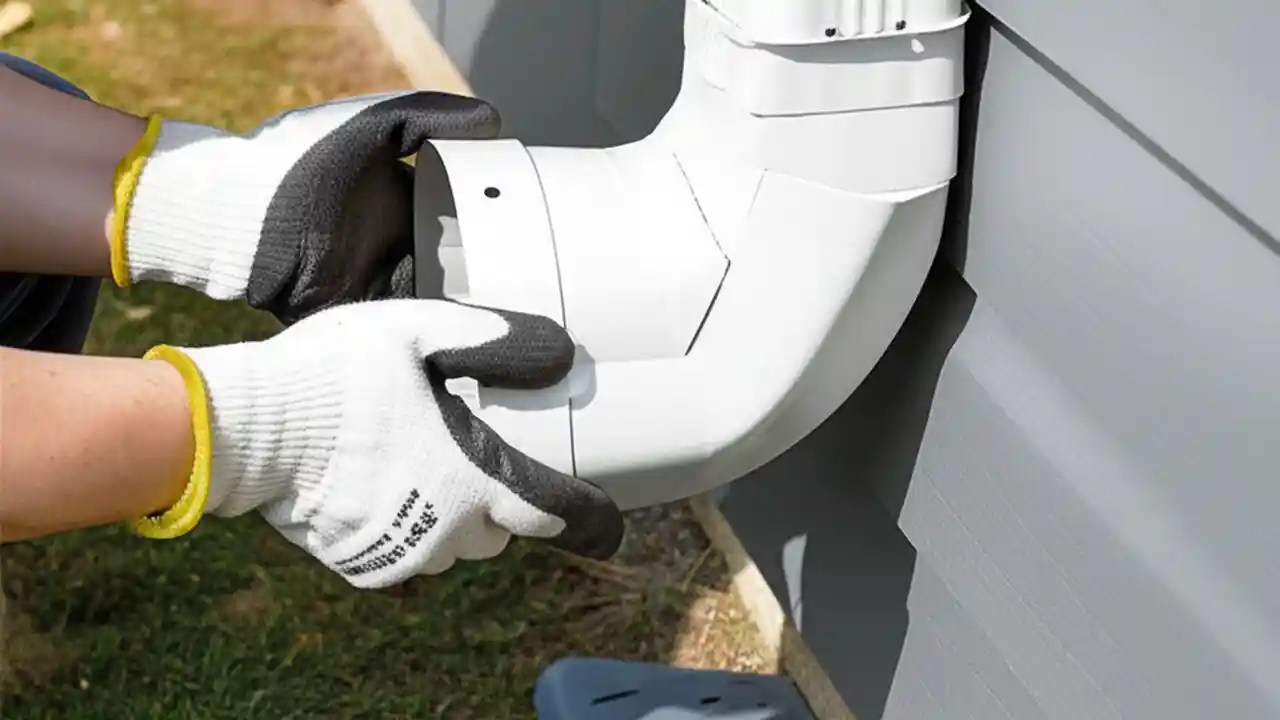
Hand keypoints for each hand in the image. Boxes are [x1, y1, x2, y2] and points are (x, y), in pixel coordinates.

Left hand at [113, 92, 499, 323]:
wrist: (233, 210)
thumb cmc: (296, 160)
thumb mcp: (371, 127)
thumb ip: (429, 117)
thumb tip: (492, 120)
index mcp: (398, 205)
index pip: (457, 226)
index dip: (488, 238)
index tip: (524, 250)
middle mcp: (388, 247)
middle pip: (449, 273)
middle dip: (480, 288)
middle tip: (525, 303)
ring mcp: (367, 285)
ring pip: (425, 309)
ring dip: (454, 321)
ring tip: (501, 335)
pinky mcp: (345, 318)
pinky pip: (390, 335)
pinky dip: (416, 342)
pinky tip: (452, 351)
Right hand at [152, 300, 621, 587]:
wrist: (244, 427)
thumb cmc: (332, 375)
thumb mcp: (419, 331)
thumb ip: (495, 340)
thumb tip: (561, 352)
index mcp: (470, 481)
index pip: (553, 514)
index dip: (589, 518)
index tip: (607, 522)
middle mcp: (443, 532)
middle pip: (500, 530)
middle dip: (498, 498)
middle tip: (470, 450)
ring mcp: (401, 555)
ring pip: (455, 546)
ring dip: (454, 515)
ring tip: (422, 464)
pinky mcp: (363, 567)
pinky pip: (410, 557)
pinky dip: (411, 530)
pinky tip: (384, 488)